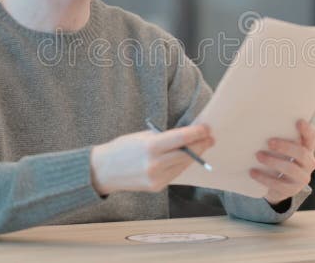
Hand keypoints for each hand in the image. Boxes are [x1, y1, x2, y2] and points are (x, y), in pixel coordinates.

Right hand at [90, 124, 213, 195]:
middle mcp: (155, 165)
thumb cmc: (122, 148)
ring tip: (202, 145)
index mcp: (150, 147)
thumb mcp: (142, 136)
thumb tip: (187, 135)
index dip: (196, 133)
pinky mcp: (157, 187)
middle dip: (200, 145)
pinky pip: (175, 173)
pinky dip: (182, 164)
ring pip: (183, 165)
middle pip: (186, 154)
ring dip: (194, 155)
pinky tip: (187, 157)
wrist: (103, 170)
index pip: (180, 139)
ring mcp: (156, 178)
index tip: (207, 128)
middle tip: (210, 137)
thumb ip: (164, 137)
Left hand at [250, 119, 314, 204]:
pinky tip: (253, 172)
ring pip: (290, 169)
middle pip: (301, 153)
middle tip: (269, 142)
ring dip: (273, 161)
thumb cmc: (278, 158)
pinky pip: (279, 184)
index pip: (311, 138)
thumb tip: (258, 124)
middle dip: (285, 146)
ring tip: (258, 155)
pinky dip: (264, 178)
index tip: (298, 121)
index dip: (306, 130)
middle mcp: (308, 163)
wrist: (276, 186)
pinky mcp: (291, 190)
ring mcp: (301, 178)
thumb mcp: (281, 149)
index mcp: (307, 149)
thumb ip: (278, 137)